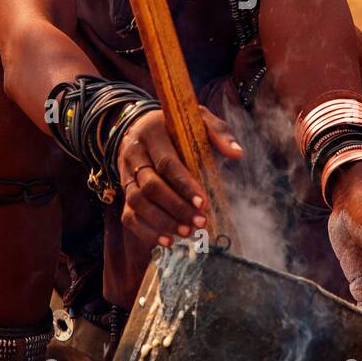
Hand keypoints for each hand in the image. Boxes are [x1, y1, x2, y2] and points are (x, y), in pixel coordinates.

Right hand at [116, 105, 242, 250]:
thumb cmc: (175, 125)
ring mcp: (125, 174)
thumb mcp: (197, 118)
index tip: (204, 202)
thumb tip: (237, 154)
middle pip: (150, 186)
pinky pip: (129, 215)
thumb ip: (218, 132)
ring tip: (187, 233)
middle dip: (176, 207)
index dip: (185, 186)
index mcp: (152, 133)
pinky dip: (147, 232)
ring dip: (162, 222)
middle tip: (200, 222)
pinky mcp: (123, 192)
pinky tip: (167, 241)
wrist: (139, 126)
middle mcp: (134, 154)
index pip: (167, 163)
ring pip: (136, 202)